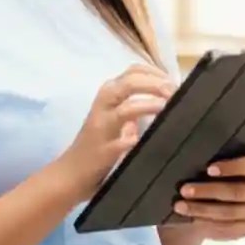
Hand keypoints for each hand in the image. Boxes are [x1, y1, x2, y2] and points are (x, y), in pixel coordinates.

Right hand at [56, 63, 175, 199]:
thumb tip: (163, 98)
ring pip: (126, 108)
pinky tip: (141, 140)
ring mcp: (103, 128)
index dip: (156, 72)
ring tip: (167, 107)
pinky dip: (131, 140)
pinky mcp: (103, 151)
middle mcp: (104, 106)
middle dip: (155, 84)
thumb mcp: (114, 119)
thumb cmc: (95, 145)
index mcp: (108, 95)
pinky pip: (120, 142)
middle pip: (130, 83)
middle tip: (175, 91)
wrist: (70, 173)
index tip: (174, 81)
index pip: (133, 71)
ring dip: (149, 105)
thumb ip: (133, 107)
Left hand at [173, 153, 244, 241]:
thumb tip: (191, 159)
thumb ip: (216, 161)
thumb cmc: (222, 174)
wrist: (228, 197)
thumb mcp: (223, 164)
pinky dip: (208, 223)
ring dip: (202, 210)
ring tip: (180, 206)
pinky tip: (192, 218)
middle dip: (207, 191)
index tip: (208, 169)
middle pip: (236, 192)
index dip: (231, 167)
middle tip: (184, 190)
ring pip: (229, 213)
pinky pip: (229, 228)